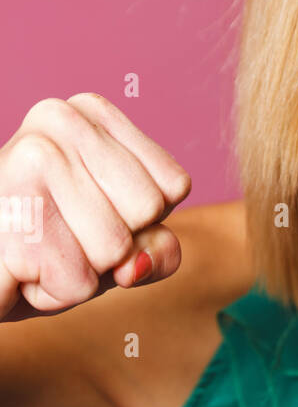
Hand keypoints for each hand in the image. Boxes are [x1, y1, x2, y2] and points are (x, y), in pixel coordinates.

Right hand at [0, 93, 189, 319]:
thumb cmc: (48, 249)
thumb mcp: (118, 245)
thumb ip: (157, 249)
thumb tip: (134, 265)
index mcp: (91, 113)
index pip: (173, 186)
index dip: (140, 222)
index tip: (87, 214)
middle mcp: (59, 121)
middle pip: (147, 213)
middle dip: (113, 249)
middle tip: (60, 236)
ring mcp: (31, 163)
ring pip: (116, 250)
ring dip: (82, 274)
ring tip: (40, 251)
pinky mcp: (13, 215)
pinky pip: (78, 283)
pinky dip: (52, 293)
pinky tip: (21, 270)